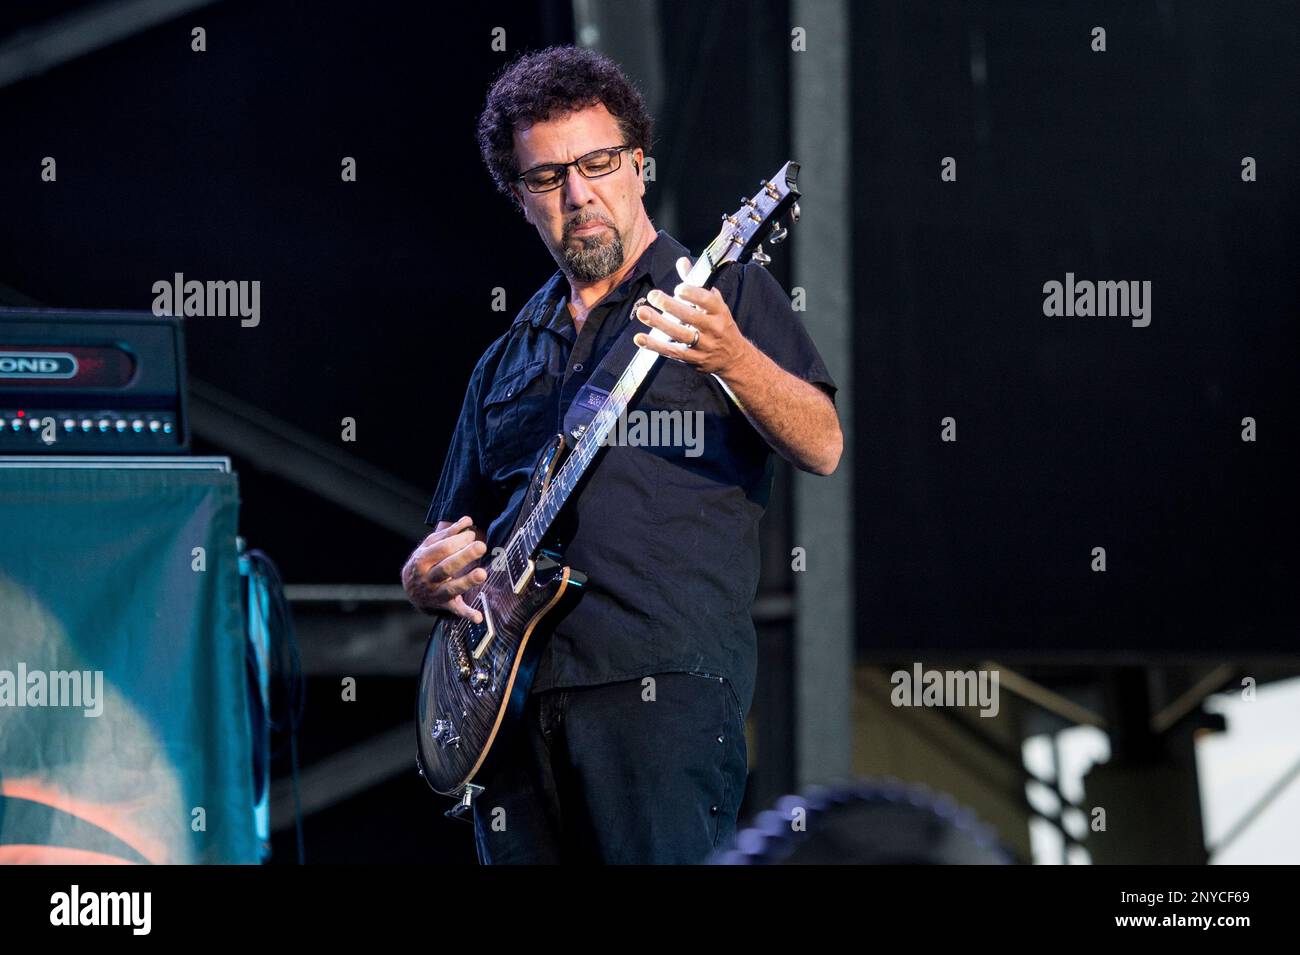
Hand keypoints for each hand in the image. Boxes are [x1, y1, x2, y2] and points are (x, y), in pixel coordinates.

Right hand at [401, 515, 486, 621]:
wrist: (410, 590)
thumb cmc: (424, 562)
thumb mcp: (429, 546)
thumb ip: (448, 533)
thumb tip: (468, 520)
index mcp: (422, 561)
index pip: (441, 549)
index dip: (458, 541)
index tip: (472, 535)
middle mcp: (428, 578)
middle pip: (447, 567)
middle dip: (464, 557)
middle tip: (481, 546)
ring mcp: (436, 594)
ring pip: (452, 589)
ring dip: (467, 582)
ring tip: (482, 573)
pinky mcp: (446, 606)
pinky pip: (457, 611)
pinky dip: (468, 615)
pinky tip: (479, 617)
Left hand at [632, 256, 752, 376]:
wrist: (734, 358)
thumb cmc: (721, 325)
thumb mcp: (715, 303)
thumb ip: (696, 283)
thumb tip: (682, 263)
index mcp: (720, 311)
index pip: (707, 300)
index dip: (692, 293)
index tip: (677, 289)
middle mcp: (713, 328)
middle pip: (691, 316)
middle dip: (670, 305)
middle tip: (653, 295)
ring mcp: (704, 345)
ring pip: (680, 334)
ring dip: (659, 324)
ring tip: (643, 312)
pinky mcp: (693, 359)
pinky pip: (673, 352)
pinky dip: (655, 346)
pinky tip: (640, 338)